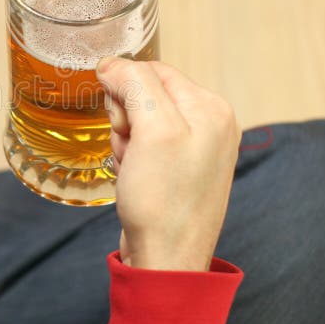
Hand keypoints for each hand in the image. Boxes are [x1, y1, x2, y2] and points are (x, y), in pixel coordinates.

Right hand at [95, 59, 240, 271]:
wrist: (165, 260)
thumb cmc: (163, 202)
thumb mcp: (152, 132)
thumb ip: (136, 85)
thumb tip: (112, 63)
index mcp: (211, 107)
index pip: (154, 71)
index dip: (126, 90)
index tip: (120, 118)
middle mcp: (209, 123)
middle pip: (146, 94)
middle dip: (125, 118)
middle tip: (131, 147)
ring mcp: (195, 147)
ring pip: (140, 119)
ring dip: (125, 139)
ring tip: (134, 166)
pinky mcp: (179, 168)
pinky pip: (144, 144)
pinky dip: (130, 156)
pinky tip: (134, 176)